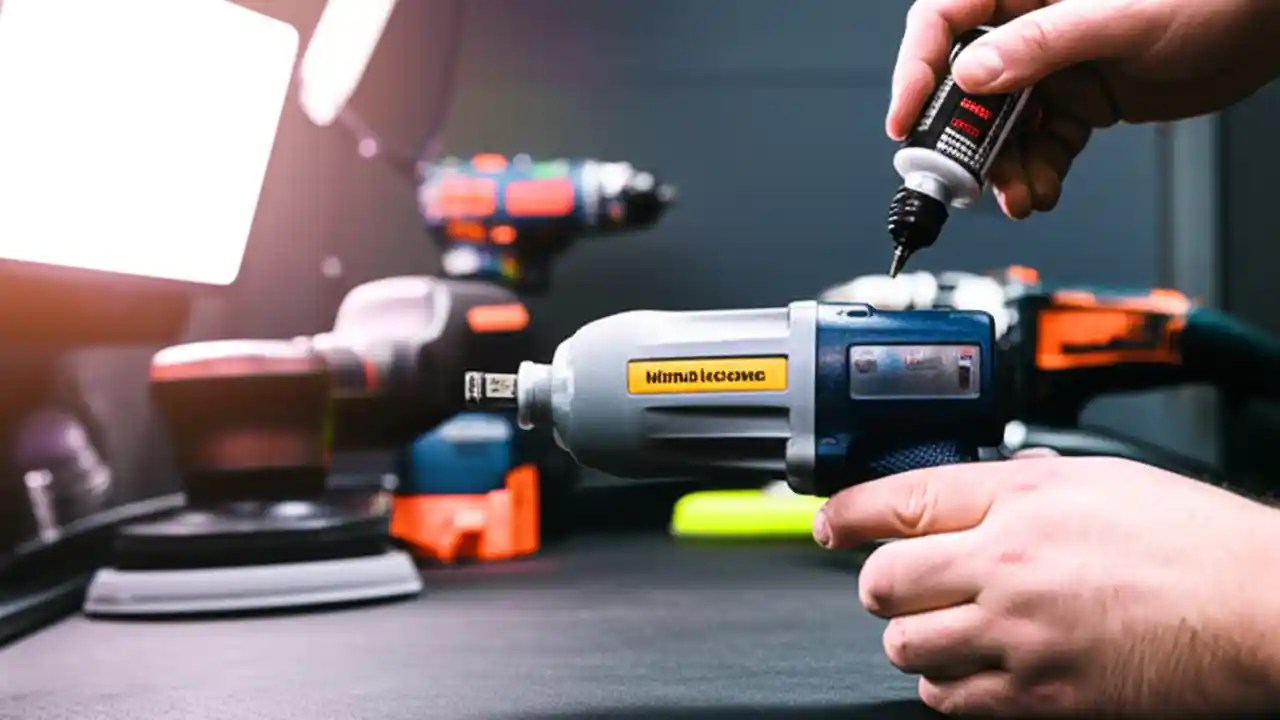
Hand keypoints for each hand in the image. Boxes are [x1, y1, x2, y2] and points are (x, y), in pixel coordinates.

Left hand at [813, 456, 1279, 715]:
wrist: (1260, 607)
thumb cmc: (1194, 541)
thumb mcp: (1099, 480)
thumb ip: (1021, 484)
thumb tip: (970, 491)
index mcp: (1020, 499)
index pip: (898, 500)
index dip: (846, 512)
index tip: (829, 522)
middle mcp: (1007, 564)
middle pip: (883, 580)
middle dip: (879, 584)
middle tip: (897, 585)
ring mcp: (1019, 635)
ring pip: (905, 645)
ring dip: (912, 638)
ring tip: (941, 630)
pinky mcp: (1040, 696)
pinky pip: (949, 700)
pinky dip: (945, 687)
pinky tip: (969, 670)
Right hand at [889, 0, 1279, 219]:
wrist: (1266, 27)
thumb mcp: (1118, 19)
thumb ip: (1040, 45)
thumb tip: (971, 75)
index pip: (945, 18)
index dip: (916, 68)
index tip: (906, 118)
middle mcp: (1033, 26)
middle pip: (964, 83)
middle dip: (960, 136)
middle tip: (962, 174)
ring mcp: (1054, 66)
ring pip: (1000, 124)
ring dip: (1002, 167)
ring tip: (1019, 194)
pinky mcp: (1079, 100)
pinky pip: (1040, 142)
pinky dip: (1037, 172)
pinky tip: (1042, 190)